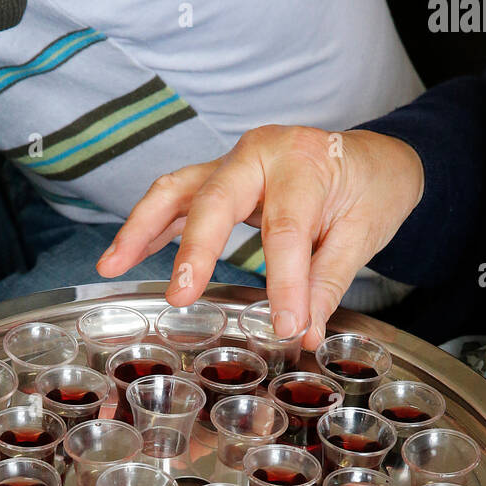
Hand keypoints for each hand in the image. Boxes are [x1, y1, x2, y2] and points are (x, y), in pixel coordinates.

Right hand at [96, 126, 423, 349]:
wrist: (374, 158)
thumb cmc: (371, 189)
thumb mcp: (363, 235)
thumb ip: (328, 284)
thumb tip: (303, 332)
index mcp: (306, 163)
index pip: (287, 231)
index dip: (284, 284)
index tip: (284, 328)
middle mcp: (262, 153)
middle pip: (216, 200)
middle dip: (196, 251)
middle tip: (182, 297)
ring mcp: (234, 162)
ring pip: (178, 190)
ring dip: (140, 228)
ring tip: (111, 266)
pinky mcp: (219, 177)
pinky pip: (175, 197)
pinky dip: (148, 225)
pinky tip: (122, 257)